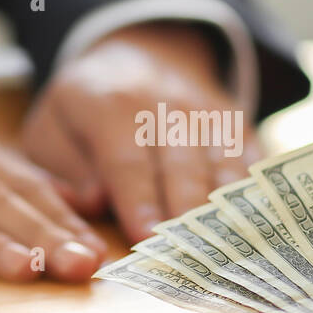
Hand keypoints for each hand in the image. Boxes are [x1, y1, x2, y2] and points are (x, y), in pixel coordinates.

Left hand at [22, 22, 260, 240]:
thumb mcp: (52, 130)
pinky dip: (257, 195)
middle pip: (182, 164)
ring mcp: (207, 110)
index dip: (138, 200)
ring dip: (226, 210)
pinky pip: (252, 159)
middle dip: (185, 212)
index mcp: (110, 104)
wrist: (140, 54)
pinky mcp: (237, 121)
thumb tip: (95, 201)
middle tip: (188, 258)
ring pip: (223, 164)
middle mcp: (165, 102)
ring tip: (228, 254)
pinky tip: (260, 230)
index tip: (145, 238)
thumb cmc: (85, 111)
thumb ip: (66, 170)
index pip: (127, 158)